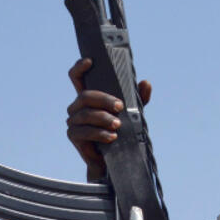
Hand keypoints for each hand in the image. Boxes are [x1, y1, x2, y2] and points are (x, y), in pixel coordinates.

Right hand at [66, 57, 151, 180]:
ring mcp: (73, 121)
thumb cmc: (121, 131)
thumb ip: (139, 98)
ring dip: (103, 118)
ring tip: (118, 125)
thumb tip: (146, 82)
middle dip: (103, 99)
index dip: (80, 67)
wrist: (115, 158)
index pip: (77, 78)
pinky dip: (99, 133)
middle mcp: (77, 107)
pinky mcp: (74, 136)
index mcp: (89, 98)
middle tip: (120, 106)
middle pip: (85, 95)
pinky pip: (84, 132)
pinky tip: (112, 137)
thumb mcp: (133, 113)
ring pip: (85, 114)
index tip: (90, 61)